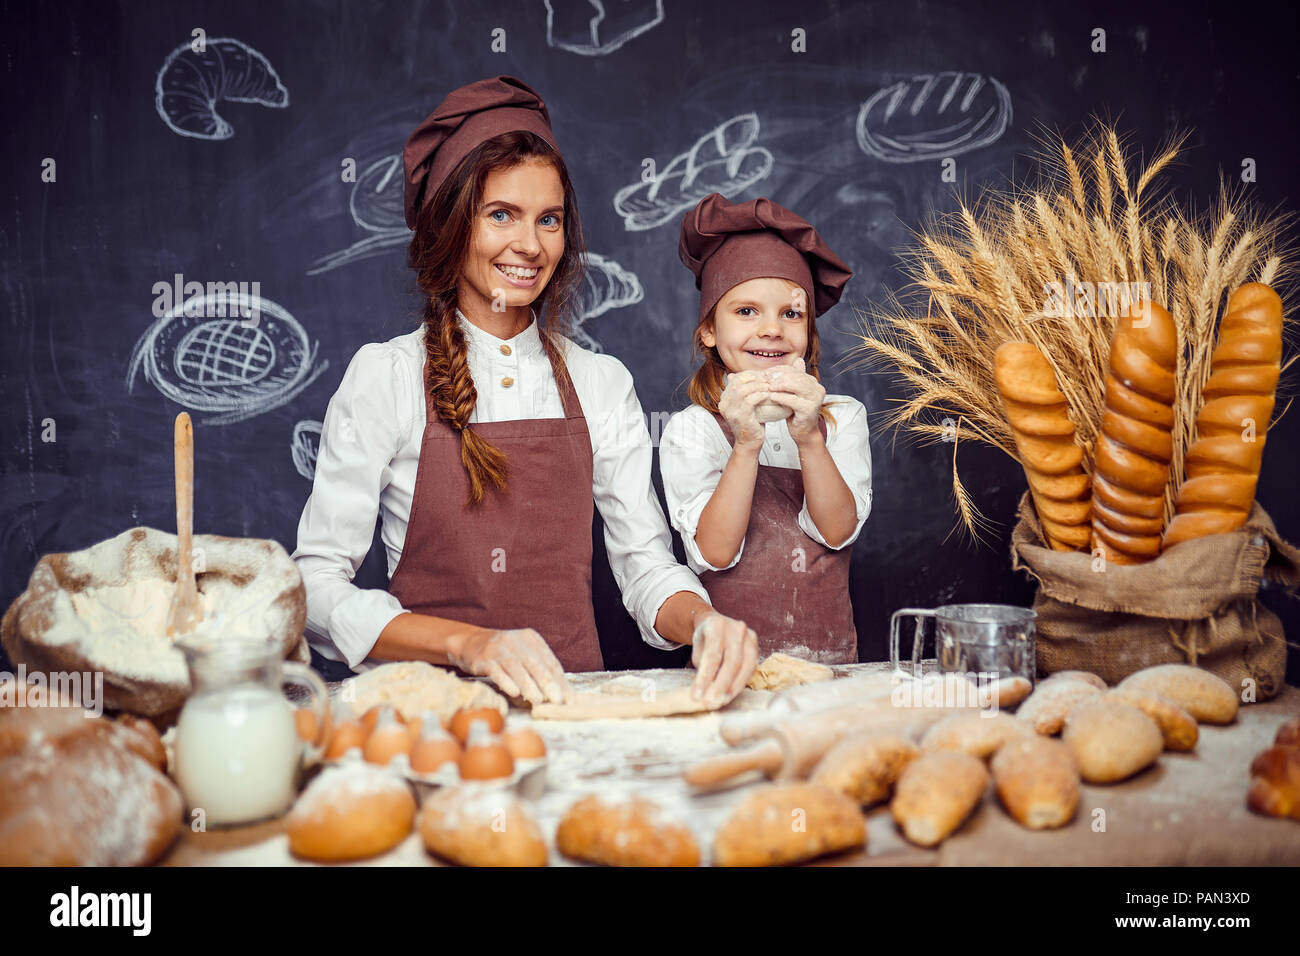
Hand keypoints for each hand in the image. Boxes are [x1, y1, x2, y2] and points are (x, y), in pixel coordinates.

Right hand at [447, 627, 571, 704]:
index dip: (561, 681)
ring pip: (517, 668)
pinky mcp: (483, 659)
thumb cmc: (504, 654)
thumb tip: (560, 693)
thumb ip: (540, 670)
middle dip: (548, 683)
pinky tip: (515, 693)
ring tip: (538, 700)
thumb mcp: (523, 655)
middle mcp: (516, 640)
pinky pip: (497, 671)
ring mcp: (498, 648)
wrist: (471, 643)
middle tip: (557, 700)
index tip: (569, 698)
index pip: (550, 661)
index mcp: (531, 639)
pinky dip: (507, 682)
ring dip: (529, 686)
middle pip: (535, 664)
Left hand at [690, 611, 758, 706]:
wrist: (716, 626)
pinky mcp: (756, 645)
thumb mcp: (697, 651)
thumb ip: (703, 667)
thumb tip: (705, 692)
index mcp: (716, 624)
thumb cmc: (705, 641)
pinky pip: (751, 668)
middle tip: (709, 702)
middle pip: (731, 662)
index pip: (712, 655)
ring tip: (720, 701)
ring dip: (732, 687)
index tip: (697, 695)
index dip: (705, 677)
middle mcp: (736, 628)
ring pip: (745, 666)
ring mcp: (749, 635)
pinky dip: (740, 683)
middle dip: (720, 685)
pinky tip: (730, 694)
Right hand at [718, 371, 772, 448]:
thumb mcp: (745, 405)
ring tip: (769, 386)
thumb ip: (744, 392)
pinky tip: (768, 395)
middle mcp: (724, 404)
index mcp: (724, 399)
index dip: (750, 375)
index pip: (735, 379)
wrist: (749, 443)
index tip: (762, 376)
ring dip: (758, 386)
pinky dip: (760, 395)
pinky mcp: (740, 417)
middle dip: (755, 378)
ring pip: (743, 390)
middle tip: (767, 379)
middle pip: (738, 382)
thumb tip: (745, 377)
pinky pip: (750, 401)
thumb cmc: (751, 423)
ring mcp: (731, 411)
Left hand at [764, 357, 824, 444]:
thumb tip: (797, 360)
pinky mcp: (809, 409)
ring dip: (779, 385)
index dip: (780, 370)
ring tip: (768, 386)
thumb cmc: (797, 413)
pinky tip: (772, 397)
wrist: (804, 432)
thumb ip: (794, 378)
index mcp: (813, 382)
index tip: (767, 372)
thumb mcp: (794, 393)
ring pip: (795, 385)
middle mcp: (817, 388)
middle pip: (796, 376)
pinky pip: (793, 400)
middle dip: (778, 376)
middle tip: (765, 378)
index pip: (795, 370)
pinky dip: (781, 397)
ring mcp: (815, 399)